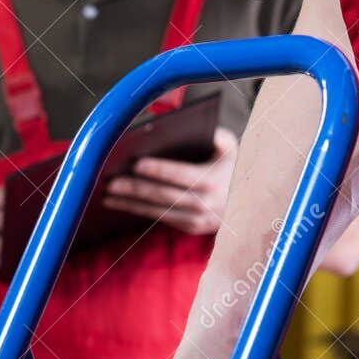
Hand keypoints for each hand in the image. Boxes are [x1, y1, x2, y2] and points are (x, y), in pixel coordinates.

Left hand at [103, 128, 237, 235]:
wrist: (250, 200)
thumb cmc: (234, 165)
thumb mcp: (231, 147)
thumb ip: (216, 135)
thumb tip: (195, 129)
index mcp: (212, 181)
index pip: (180, 175)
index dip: (157, 169)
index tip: (135, 163)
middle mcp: (204, 204)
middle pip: (163, 195)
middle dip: (135, 188)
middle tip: (111, 181)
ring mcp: (197, 220)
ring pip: (157, 211)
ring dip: (130, 203)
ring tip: (108, 194)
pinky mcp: (191, 228)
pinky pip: (160, 218)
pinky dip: (139, 211)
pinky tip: (121, 203)